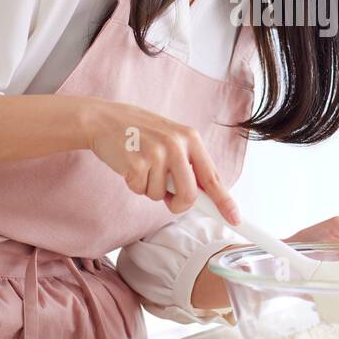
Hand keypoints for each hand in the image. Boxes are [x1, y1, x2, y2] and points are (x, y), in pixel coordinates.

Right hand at [78, 97, 239, 223]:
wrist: (104, 119)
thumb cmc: (139, 133)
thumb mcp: (171, 138)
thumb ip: (188, 162)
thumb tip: (203, 195)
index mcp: (190, 138)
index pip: (212, 176)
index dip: (224, 201)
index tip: (234, 218)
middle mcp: (176, 145)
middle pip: (188, 196)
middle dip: (177, 204)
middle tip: (166, 196)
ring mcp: (156, 153)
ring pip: (160, 196)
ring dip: (149, 188)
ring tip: (141, 164)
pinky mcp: (136, 163)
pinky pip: (141, 191)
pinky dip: (134, 185)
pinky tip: (129, 165)